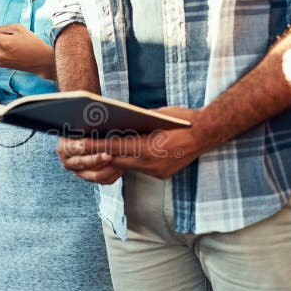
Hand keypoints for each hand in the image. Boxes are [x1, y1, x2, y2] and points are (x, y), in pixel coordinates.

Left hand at [57, 106, 204, 182]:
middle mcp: (150, 163)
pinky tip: (127, 154)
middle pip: (117, 160)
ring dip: (116, 158)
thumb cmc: (182, 120)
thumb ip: (136, 122)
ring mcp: (156, 171)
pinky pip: (140, 168)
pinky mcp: (161, 174)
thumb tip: (116, 122)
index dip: (96, 145)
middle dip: (102, 153)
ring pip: (128, 166)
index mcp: (147, 148)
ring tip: (103, 149)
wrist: (208, 133)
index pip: (114, 147)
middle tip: (86, 146)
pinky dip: (132, 161)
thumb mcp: (156, 116)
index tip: (81, 143)